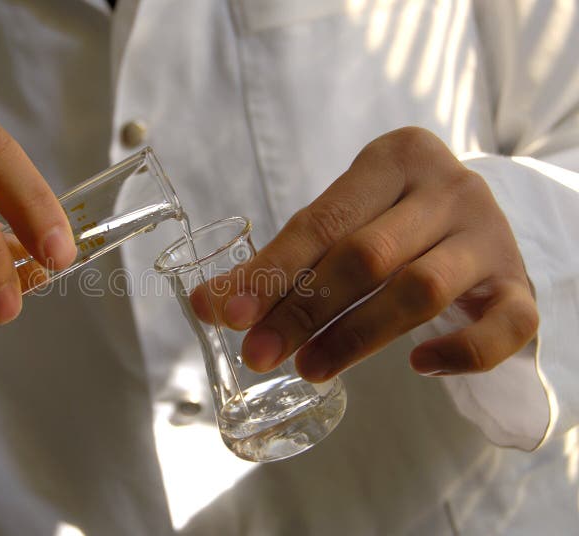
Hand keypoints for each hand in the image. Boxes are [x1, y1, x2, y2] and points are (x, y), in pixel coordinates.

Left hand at [192, 127, 537, 380]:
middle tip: (260, 355)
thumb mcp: (340, 224)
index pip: (323, 221)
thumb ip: (282, 261)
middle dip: (304, 311)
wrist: (474, 220)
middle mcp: (449, 189)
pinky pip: (504, 324)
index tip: (229, 315)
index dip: (272, 272)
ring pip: (421, 290)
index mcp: (396, 159)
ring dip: (357, 338)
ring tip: (310, 368)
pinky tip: (420, 367)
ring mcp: (491, 236)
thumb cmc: (392, 220)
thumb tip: (207, 304)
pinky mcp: (520, 283)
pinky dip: (461, 351)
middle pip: (368, 256)